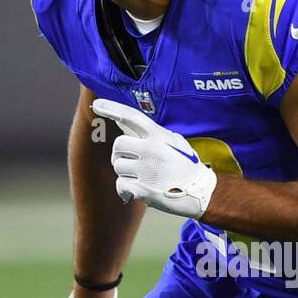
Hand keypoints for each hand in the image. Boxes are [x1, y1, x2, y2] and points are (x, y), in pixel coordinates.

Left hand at [92, 98, 216, 218]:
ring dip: (126, 173)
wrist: (201, 192)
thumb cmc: (186, 167)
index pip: (131, 117)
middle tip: (132, 162)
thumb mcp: (175, 143)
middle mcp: (151, 150)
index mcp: (159, 136)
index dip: (112, 109)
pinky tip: (138, 190)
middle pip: (118, 146)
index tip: (97, 105)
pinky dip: (125, 189)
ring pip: (118, 166)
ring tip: (143, 177)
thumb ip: (151, 135)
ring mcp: (146, 170)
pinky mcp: (143, 189)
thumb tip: (123, 124)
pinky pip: (121, 185)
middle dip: (120, 154)